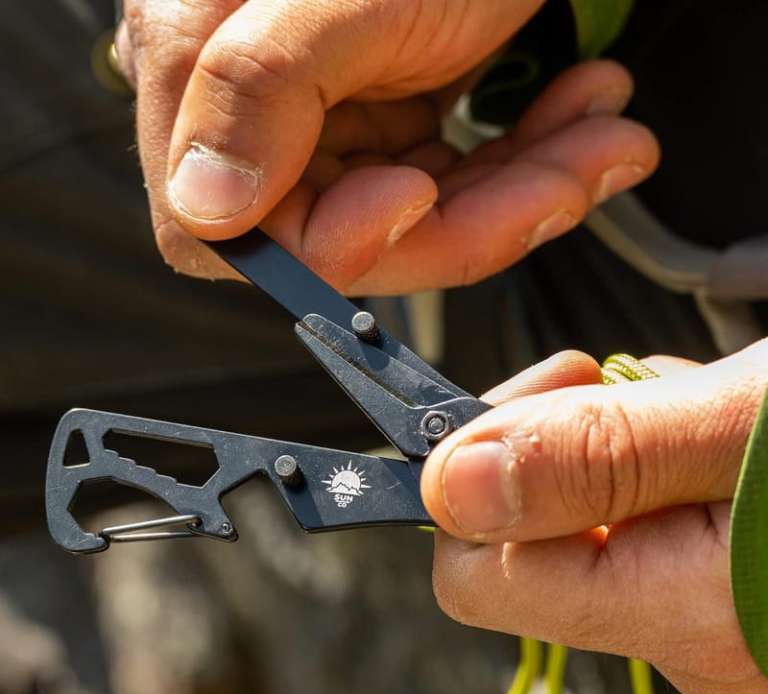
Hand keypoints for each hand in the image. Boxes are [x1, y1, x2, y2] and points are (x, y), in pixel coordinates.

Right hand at [117, 0, 658, 292]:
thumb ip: (258, 86)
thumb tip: (203, 209)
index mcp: (202, 64)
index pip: (232, 225)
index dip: (326, 241)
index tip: (418, 199)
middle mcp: (258, 106)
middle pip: (345, 236)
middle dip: (466, 225)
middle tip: (566, 183)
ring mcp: (330, 118)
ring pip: (417, 220)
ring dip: (523, 193)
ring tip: (607, 141)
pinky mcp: (390, 121)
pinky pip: (454, 183)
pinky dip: (529, 160)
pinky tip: (586, 111)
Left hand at [421, 343, 767, 693]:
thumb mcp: (735, 424)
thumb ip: (593, 459)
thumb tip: (451, 486)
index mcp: (678, 615)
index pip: (476, 573)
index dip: (476, 473)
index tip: (527, 401)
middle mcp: (688, 644)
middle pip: (532, 538)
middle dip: (556, 443)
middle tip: (621, 385)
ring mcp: (712, 622)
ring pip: (588, 521)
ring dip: (612, 445)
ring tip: (686, 403)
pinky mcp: (730, 591)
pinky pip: (642, 525)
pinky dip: (652, 464)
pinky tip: (705, 430)